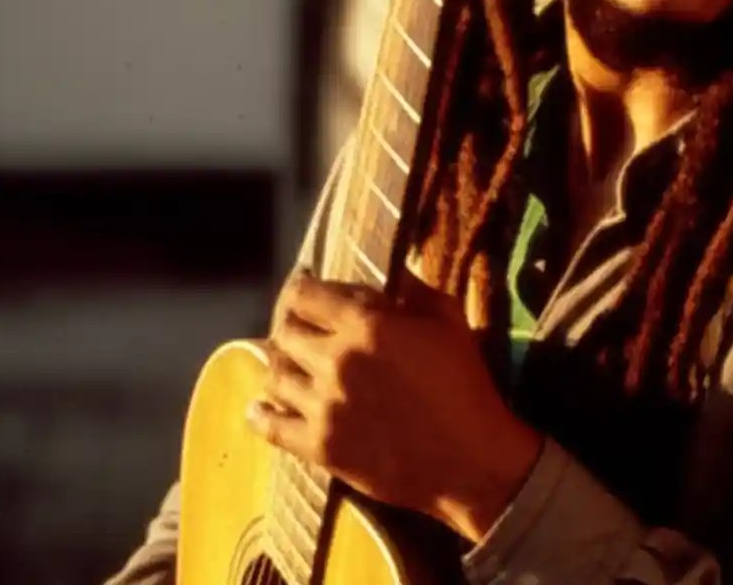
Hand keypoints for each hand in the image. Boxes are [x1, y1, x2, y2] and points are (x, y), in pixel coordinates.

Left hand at [246, 269, 543, 541]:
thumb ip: (412, 290)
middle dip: (292, 326)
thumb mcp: (449, 322)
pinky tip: (261, 408)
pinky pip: (270, 425)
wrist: (471, 461)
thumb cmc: (466, 385)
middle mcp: (334, 361)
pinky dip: (261, 413)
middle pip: (284, 332)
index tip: (306, 289)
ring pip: (274, 376)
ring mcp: (322, 406)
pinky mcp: (319, 446)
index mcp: (365, 325)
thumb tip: (387, 272)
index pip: (304, 294)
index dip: (302, 288)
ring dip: (282, 367)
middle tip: (303, 331)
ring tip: (293, 368)